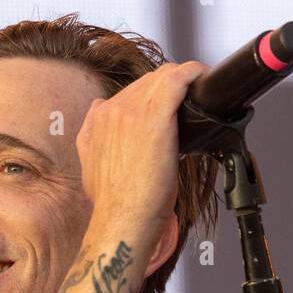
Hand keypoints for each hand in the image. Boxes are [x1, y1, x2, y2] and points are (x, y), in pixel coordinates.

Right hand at [75, 61, 209, 247]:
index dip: (153, 94)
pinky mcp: (156, 117)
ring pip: (163, 76)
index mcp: (98, 121)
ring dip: (184, 78)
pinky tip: (202, 75)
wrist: (122, 220)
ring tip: (200, 85)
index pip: (131, 92)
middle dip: (170, 86)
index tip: (168, 103)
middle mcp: (112, 110)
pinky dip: (193, 73)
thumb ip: (92, 142)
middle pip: (148, 81)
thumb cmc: (114, 204)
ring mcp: (132, 111)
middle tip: (189, 96)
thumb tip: (97, 130)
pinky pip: (177, 80)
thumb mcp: (89, 168)